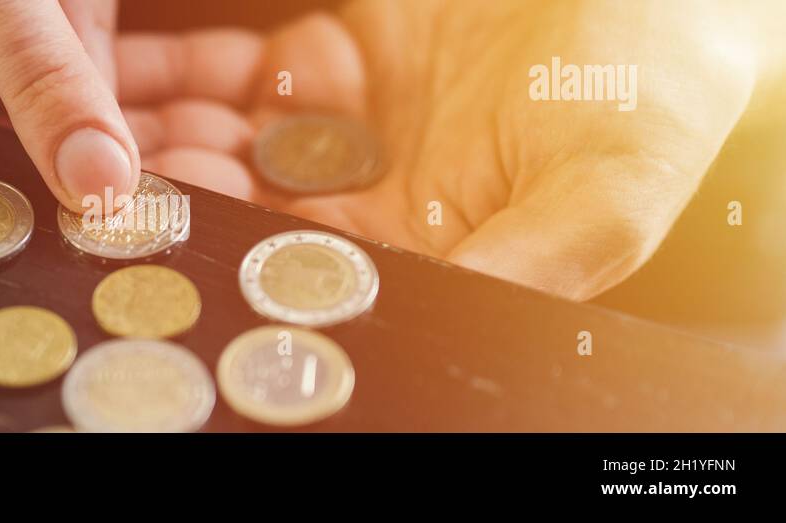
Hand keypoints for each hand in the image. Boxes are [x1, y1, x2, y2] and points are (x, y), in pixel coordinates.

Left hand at [117, 0, 763, 299]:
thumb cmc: (655, 83)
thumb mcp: (603, 193)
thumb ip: (521, 267)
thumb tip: (445, 326)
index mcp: (434, 250)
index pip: (320, 276)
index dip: (251, 260)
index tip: (192, 234)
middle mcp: (385, 199)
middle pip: (262, 215)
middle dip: (199, 197)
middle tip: (138, 178)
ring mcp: (359, 125)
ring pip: (244, 145)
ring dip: (188, 136)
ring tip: (134, 125)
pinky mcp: (345, 53)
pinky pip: (254, 72)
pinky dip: (209, 73)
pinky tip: (167, 74)